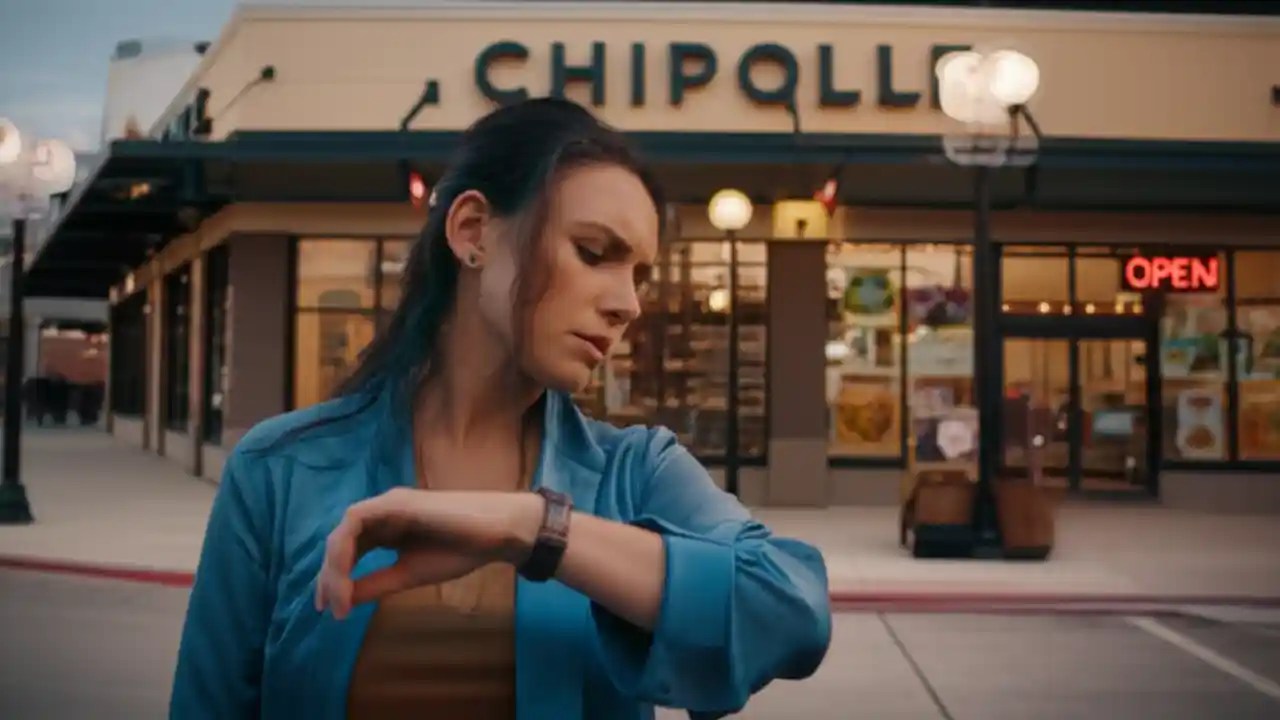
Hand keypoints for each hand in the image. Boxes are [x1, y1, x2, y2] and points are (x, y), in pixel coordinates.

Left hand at [314, 487, 543, 618]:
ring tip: (337, 597)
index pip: (350, 550)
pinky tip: (345, 575)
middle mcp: (382, 513)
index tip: (330, 609)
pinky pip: (355, 521)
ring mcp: (387, 505)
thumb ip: (378, 584)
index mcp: (387, 529)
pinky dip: (345, 549)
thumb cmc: (461, 551)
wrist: (495, 533)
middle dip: (329, 575)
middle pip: (341, 541)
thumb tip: (344, 602)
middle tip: (328, 607)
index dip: (334, 577)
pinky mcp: (394, 502)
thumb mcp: (410, 574)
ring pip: (344, 531)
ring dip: (334, 565)